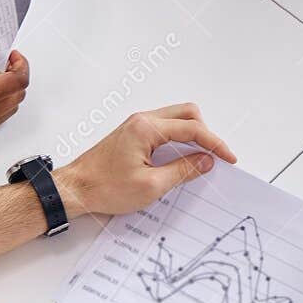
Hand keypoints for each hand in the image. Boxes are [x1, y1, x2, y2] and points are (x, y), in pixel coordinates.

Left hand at [56, 104, 237, 217]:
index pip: (192, 129)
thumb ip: (182, 171)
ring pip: (176, 119)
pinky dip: (178, 139)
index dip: (215, 143)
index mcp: (147, 128)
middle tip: (215, 156)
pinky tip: (181, 158)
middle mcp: (142, 120)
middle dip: (206, 133)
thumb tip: (205, 161)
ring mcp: (136, 125)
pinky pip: (164, 128)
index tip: (228, 158)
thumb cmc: (104, 187)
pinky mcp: (133, 134)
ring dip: (192, 135)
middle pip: (187, 114)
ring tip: (200, 159)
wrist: (75, 189)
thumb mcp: (151, 186)